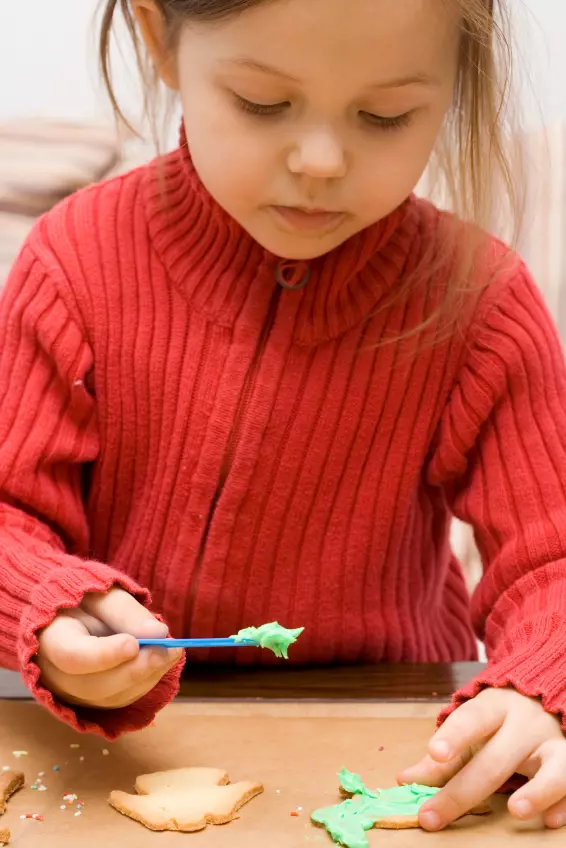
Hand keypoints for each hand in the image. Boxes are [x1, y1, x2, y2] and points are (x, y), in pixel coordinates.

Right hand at [37, 588, 182, 708]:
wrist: (68, 616)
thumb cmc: (83, 600)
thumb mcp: (101, 593)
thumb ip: (125, 611)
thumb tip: (158, 633)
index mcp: (50, 640)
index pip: (72, 656)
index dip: (104, 655)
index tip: (134, 644)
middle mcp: (54, 675)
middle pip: (94, 685)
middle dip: (136, 669)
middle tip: (170, 650)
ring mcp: (70, 693)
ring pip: (110, 697)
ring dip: (147, 677)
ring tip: (172, 651)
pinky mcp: (90, 701)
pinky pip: (119, 700)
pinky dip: (144, 683)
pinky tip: (161, 662)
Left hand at [397, 687, 565, 830]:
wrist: (550, 694)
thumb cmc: (503, 720)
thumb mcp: (474, 728)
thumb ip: (443, 757)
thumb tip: (404, 780)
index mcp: (495, 707)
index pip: (471, 718)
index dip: (454, 735)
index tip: (434, 752)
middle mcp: (526, 723)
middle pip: (496, 757)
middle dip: (463, 791)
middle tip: (431, 816)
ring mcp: (554, 743)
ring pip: (553, 766)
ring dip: (536, 790)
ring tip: (515, 809)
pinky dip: (563, 804)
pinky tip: (550, 821)